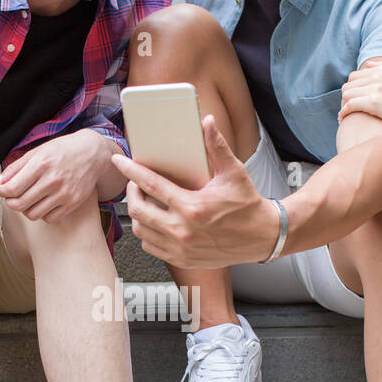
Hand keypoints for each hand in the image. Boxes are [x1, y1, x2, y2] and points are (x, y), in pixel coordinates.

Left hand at [0, 130, 105, 221]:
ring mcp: (64, 194)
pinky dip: (42, 213)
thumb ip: (15, 168)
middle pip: (20, 204)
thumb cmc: (61, 151)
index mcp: (41, 164)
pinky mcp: (73, 203)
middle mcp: (52, 180)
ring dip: (26, 209)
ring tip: (28, 200)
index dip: (2, 192)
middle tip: (12, 197)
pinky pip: (49, 218)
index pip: (12, 188)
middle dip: (11, 202)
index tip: (1, 191)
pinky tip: (43, 203)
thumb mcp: (37, 153)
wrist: (92, 154)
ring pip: (33, 214)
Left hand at [111, 117, 280, 267]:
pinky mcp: (183, 259)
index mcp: (193, 207)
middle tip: (134, 184)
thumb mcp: (234, 173)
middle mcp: (184, 231)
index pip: (151, 185)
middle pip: (138, 210)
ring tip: (143, 201)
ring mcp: (182, 248)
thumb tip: (207, 122)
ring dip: (137, 214)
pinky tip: (153, 221)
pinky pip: (151, 247)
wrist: (262, 237)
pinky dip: (147, 233)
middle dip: (130, 193)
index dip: (131, 170)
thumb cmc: (248, 205)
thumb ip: (217, 147)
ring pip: (141, 231)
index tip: (119, 161)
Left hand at [338, 60, 381, 138]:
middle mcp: (380, 76)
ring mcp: (376, 88)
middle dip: (346, 95)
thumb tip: (370, 64)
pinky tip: (343, 118)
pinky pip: (349, 104)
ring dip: (343, 104)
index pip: (356, 75)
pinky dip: (343, 112)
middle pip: (350, 83)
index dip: (352, 88)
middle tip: (347, 106)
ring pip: (347, 93)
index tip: (353, 98)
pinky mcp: (374, 102)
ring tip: (344, 113)